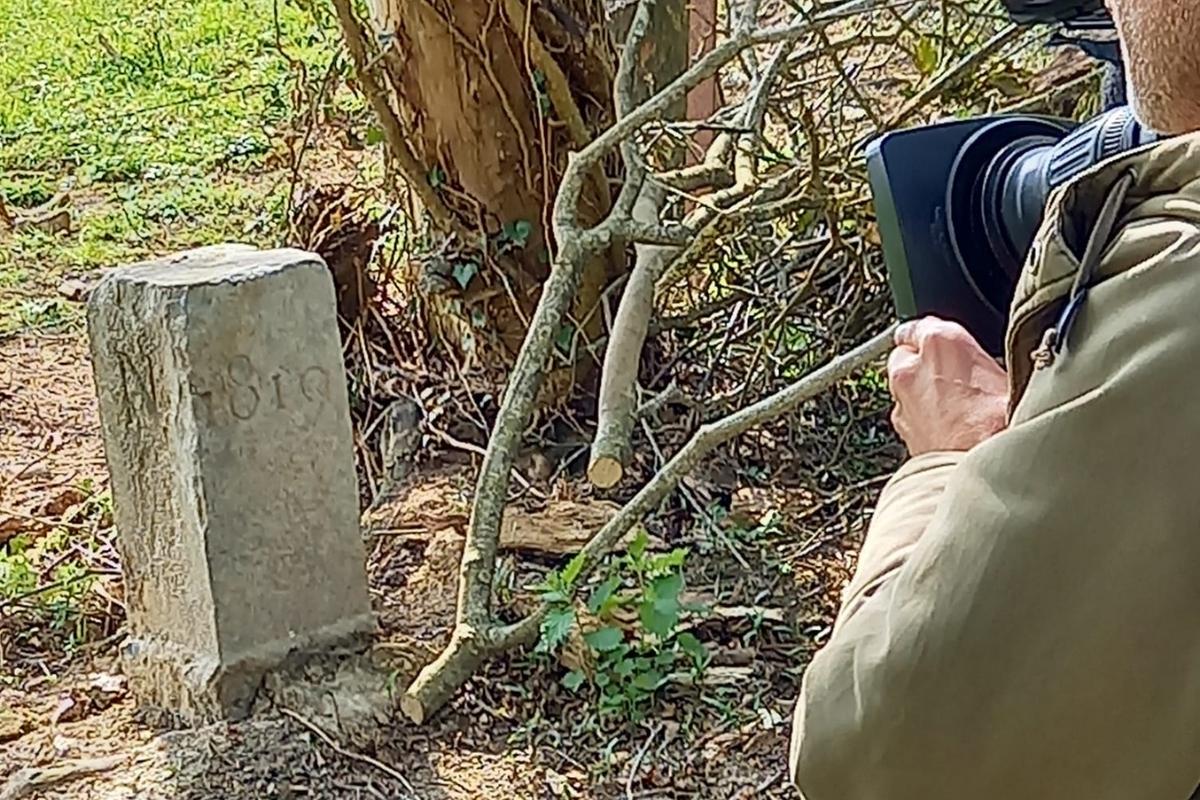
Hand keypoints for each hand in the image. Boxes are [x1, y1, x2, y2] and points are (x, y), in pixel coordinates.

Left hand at [887, 317, 1009, 455]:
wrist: (978, 469)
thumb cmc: (1001, 425)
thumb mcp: (1013, 377)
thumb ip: (989, 361)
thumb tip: (1001, 362)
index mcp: (941, 341)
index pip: (923, 323)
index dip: (937, 336)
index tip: (947, 344)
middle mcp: (911, 367)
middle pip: (907, 354)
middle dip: (924, 362)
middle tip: (954, 376)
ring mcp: (902, 400)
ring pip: (904, 385)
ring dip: (921, 391)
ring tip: (955, 406)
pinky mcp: (901, 429)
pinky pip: (908, 414)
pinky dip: (921, 416)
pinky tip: (948, 427)